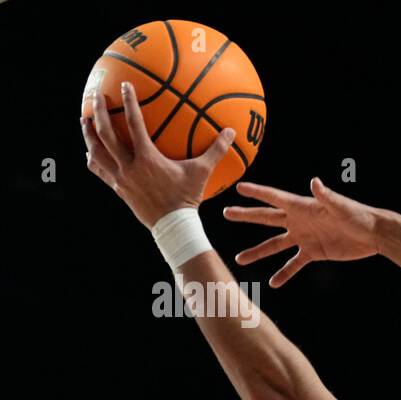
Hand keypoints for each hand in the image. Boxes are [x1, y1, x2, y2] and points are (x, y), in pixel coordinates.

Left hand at [81, 81, 234, 228]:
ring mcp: (121, 178)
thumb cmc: (188, 198)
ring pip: (97, 152)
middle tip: (94, 96)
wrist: (173, 226)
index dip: (129, 102)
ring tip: (84, 120)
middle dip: (98, 113)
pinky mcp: (118, 189)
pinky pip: (100, 171)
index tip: (124, 85)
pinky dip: (93, 159)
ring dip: (88, 134)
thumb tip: (230, 132)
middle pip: (106, 134)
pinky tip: (90, 152)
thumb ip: (215, 151)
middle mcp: (129, 166)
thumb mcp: (202, 173)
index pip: (134, 123)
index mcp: (147, 158)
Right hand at [223, 179, 380, 287]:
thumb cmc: (358, 215)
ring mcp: (304, 237)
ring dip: (258, 252)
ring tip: (240, 259)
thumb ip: (326, 196)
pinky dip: (284, 273)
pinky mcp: (313, 252)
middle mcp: (299, 221)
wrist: (372, 234)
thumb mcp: (341, 207)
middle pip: (267, 218)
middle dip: (246, 216)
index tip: (237, 187)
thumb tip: (314, 182)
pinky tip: (273, 283)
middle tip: (226, 213)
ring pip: (275, 245)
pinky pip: (294, 264)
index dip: (256, 192)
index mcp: (302, 206)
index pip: (274, 197)